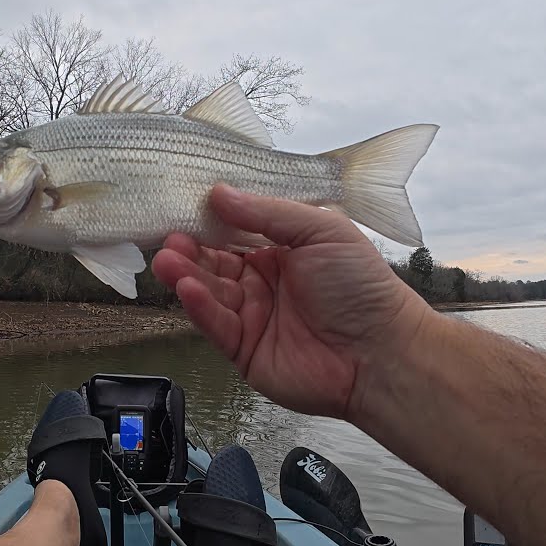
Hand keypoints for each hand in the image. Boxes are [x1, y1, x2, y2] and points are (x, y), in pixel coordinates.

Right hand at [151, 185, 428, 417]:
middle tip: (167, 235)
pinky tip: (186, 288)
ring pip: (209, 291)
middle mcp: (264, 281)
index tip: (184, 205)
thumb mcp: (321, 230)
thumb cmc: (362, 286)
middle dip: (189, 248)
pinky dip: (199, 306)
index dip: (210, 219)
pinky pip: (215, 325)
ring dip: (185, 274)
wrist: (381, 354)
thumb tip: (220, 192)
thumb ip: (268, 212)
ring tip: (165, 259)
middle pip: (214, 261)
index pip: (235, 230)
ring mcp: (253, 316)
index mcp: (283, 250)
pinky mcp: (244, 350)